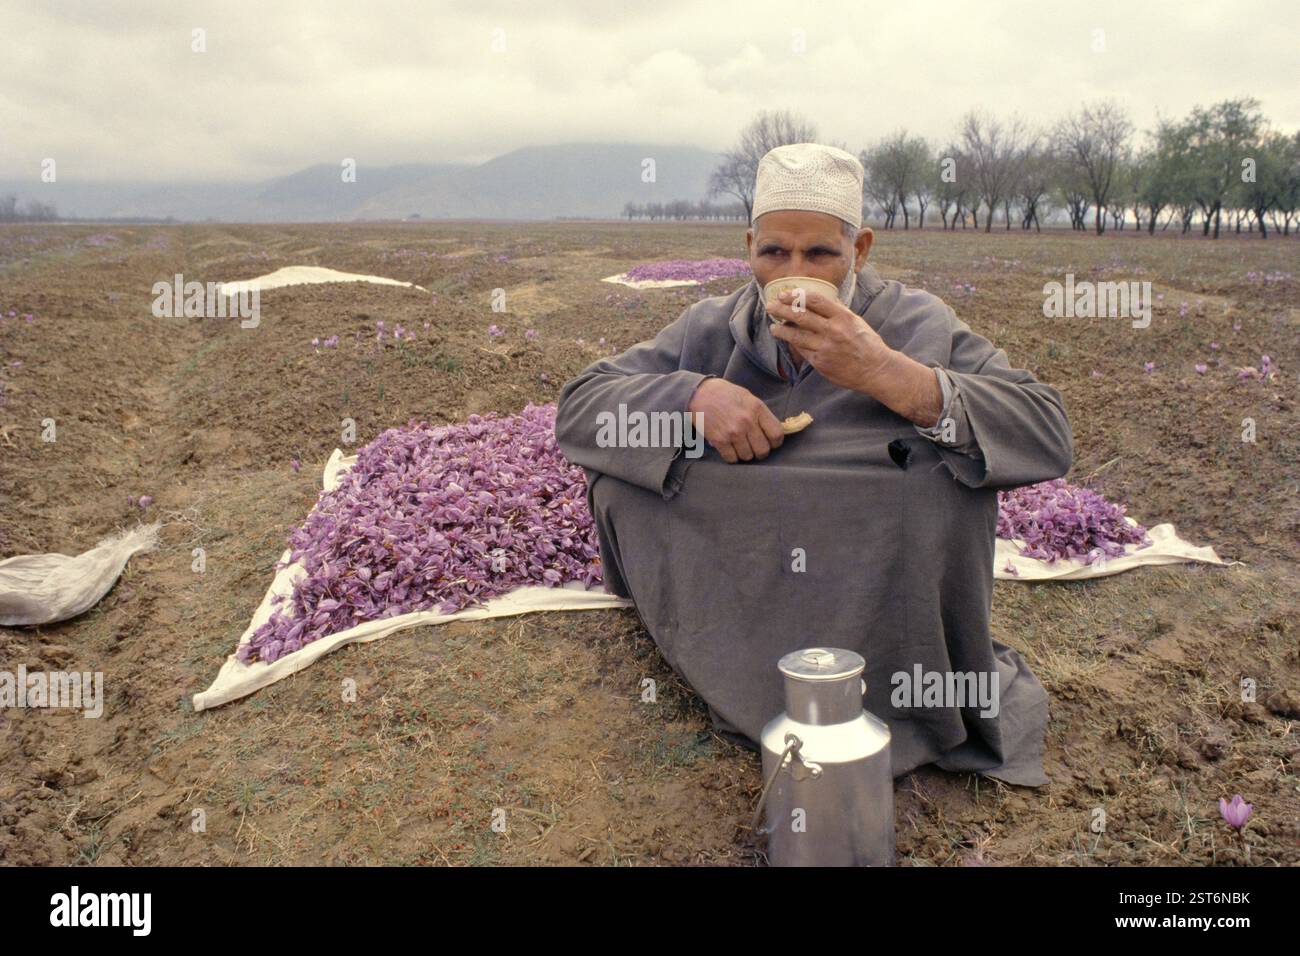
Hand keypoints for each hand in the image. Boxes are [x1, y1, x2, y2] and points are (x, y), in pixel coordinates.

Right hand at [686, 378, 784, 462]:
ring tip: (741, 446)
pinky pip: (732, 459)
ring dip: (745, 454)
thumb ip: (761, 414)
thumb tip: (771, 431)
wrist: (700, 394)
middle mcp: (747, 421)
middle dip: (761, 452)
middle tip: (755, 447)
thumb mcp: (749, 398)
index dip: (776, 442)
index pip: (776, 434)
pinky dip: (732, 457)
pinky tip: (730, 449)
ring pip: (748, 456)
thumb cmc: (726, 394)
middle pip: (763, 450)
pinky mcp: (719, 440)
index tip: (771, 442)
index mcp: (757, 408)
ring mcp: (733, 432)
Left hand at [767, 288, 891, 392]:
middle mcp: (833, 331)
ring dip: (781, 330)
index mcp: (843, 317)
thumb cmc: (866, 342)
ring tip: (773, 327)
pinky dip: (793, 344)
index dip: (796, 296)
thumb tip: (819, 298)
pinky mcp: (820, 363)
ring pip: (796, 336)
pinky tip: (788, 340)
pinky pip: (802, 350)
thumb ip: (837, 310)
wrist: (875, 369)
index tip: (784, 294)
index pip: (815, 300)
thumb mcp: (855, 321)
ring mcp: (825, 348)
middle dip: (781, 310)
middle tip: (770, 305)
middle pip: (801, 316)